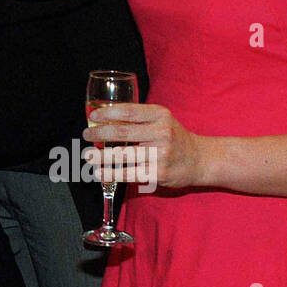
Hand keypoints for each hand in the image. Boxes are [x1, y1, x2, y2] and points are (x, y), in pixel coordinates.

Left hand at [83, 102, 202, 188]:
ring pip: (122, 155)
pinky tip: (100, 173)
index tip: (93, 117)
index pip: (128, 112)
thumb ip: (138, 117)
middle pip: (122, 132)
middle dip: (99, 133)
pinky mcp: (159, 173)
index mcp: (159, 115)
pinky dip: (111, 174)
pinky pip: (129, 174)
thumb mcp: (161, 119)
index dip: (107, 113)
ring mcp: (160, 154)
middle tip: (86, 135)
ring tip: (88, 155)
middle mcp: (161, 133)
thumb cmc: (173, 137)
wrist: (199, 160)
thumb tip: (104, 119)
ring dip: (100, 156)